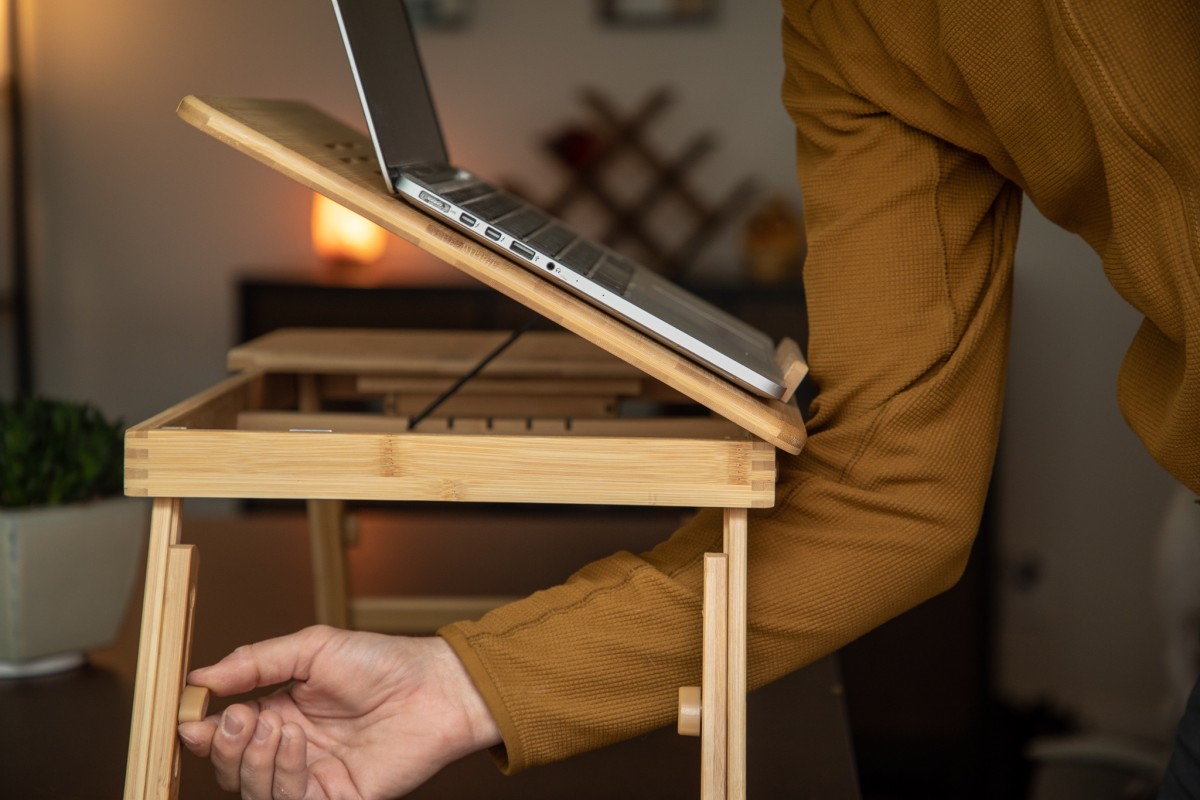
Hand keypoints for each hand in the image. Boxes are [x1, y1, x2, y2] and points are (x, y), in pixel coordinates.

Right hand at [177, 625, 500, 798]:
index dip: (204, 731)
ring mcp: (313, 778)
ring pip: (255, 791)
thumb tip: (201, 677)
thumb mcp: (313, 648)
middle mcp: (292, 751)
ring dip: (253, 762)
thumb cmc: (383, 662)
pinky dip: (282, 776)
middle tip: (239, 719)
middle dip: (227, 748)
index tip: (190, 717)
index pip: (227, 735)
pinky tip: (293, 743)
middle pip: (232, 770)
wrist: (435, 686)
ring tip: (273, 727)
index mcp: (281, 715)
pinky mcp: (336, 799)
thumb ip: (256, 662)